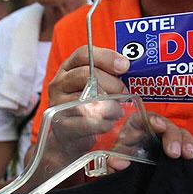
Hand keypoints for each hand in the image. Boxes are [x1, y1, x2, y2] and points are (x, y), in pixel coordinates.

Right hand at [47, 45, 192, 158]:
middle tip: (124, 93)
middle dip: (111, 83)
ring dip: (108, 105)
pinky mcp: (61, 125)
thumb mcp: (95, 88)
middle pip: (86, 74)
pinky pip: (85, 122)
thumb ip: (108, 76)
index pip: (84, 53)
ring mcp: (57, 104)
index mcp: (68, 68)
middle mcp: (59, 83)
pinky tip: (109, 124)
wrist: (66, 139)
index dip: (106, 57)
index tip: (126, 65)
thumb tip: (135, 66)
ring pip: (86, 99)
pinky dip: (102, 123)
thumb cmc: (87, 108)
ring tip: (118, 111)